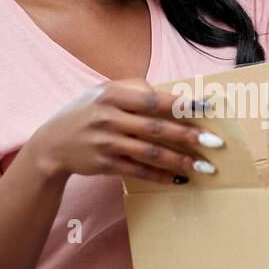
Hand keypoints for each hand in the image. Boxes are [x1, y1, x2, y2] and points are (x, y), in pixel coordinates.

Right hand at [23, 78, 224, 185]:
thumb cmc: (86, 113)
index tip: (208, 110)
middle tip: (216, 143)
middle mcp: (109, 118)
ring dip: (181, 160)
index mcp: (112, 95)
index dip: (182, 105)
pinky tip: (179, 179)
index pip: (155, 99)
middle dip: (190, 136)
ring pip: (151, 153)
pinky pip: (139, 171)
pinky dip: (161, 176)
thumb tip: (170, 97)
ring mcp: (106, 142)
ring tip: (205, 166)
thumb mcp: (103, 92)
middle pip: (157, 128)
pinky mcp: (105, 164)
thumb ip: (134, 90)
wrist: (52, 144)